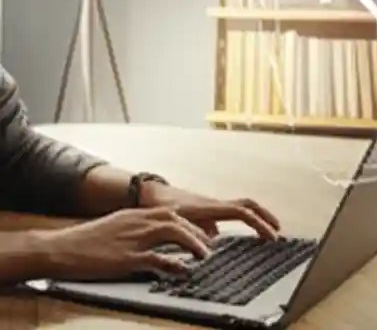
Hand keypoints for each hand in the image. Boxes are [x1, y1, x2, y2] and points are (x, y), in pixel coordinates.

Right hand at [34, 206, 212, 280]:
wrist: (59, 248)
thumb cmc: (85, 241)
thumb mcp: (115, 226)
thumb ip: (135, 227)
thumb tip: (152, 237)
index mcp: (135, 214)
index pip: (171, 213)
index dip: (190, 222)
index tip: (202, 232)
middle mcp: (138, 222)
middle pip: (177, 220)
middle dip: (197, 232)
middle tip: (209, 246)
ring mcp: (133, 239)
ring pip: (174, 233)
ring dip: (193, 244)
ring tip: (204, 256)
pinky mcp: (127, 258)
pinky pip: (158, 259)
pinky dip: (175, 265)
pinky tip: (184, 270)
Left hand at [141, 183, 280, 239]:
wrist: (149, 194)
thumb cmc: (160, 207)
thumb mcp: (174, 221)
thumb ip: (193, 230)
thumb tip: (212, 242)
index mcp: (211, 207)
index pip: (242, 212)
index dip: (259, 223)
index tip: (271, 236)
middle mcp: (216, 204)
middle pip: (249, 205)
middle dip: (266, 216)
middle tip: (278, 232)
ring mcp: (213, 206)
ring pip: (242, 208)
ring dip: (257, 218)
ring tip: (266, 233)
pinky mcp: (207, 210)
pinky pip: (231, 214)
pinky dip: (242, 221)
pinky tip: (240, 237)